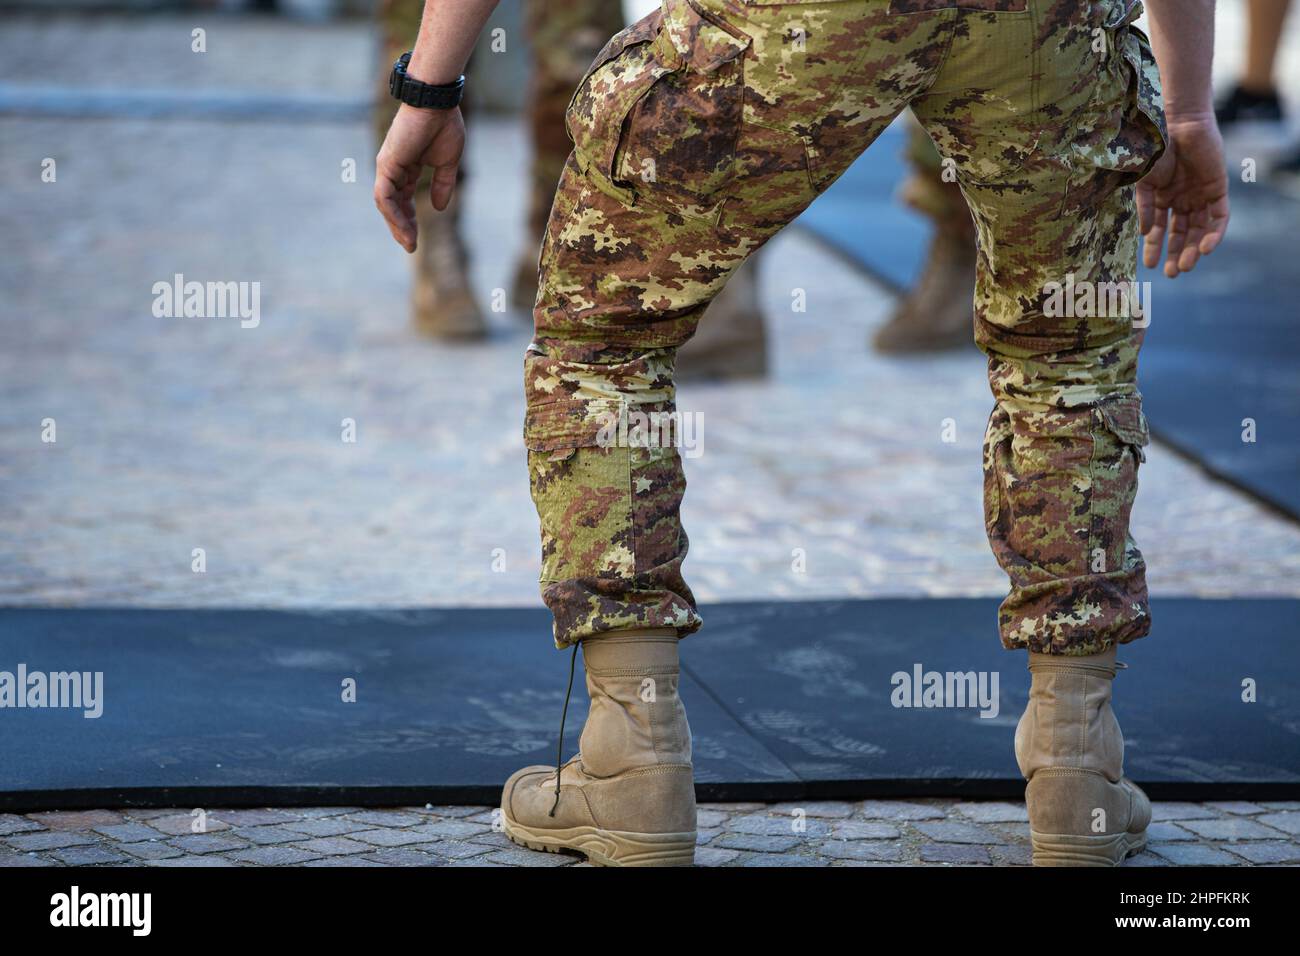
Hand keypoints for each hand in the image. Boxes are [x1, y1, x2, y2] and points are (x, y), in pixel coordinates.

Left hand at [374, 105, 464, 252]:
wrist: (436, 103)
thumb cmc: (443, 125)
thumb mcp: (448, 162)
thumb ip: (443, 185)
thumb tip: (440, 207)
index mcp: (407, 167)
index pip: (403, 199)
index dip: (409, 218)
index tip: (416, 237)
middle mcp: (393, 168)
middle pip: (392, 205)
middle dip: (401, 227)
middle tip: (410, 246)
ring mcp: (388, 167)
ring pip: (386, 204)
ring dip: (397, 225)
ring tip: (409, 242)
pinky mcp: (387, 165)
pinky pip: (385, 196)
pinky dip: (393, 213)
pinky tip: (403, 227)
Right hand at [1137, 112, 1229, 277]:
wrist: (1176, 125)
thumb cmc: (1155, 150)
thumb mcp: (1144, 184)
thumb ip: (1144, 208)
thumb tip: (1144, 232)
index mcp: (1163, 200)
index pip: (1161, 230)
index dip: (1155, 248)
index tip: (1150, 266)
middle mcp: (1183, 200)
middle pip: (1182, 233)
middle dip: (1177, 253)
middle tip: (1172, 273)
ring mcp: (1201, 195)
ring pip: (1200, 229)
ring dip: (1194, 248)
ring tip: (1186, 264)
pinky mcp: (1218, 189)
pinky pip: (1219, 217)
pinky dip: (1214, 233)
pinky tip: (1204, 247)